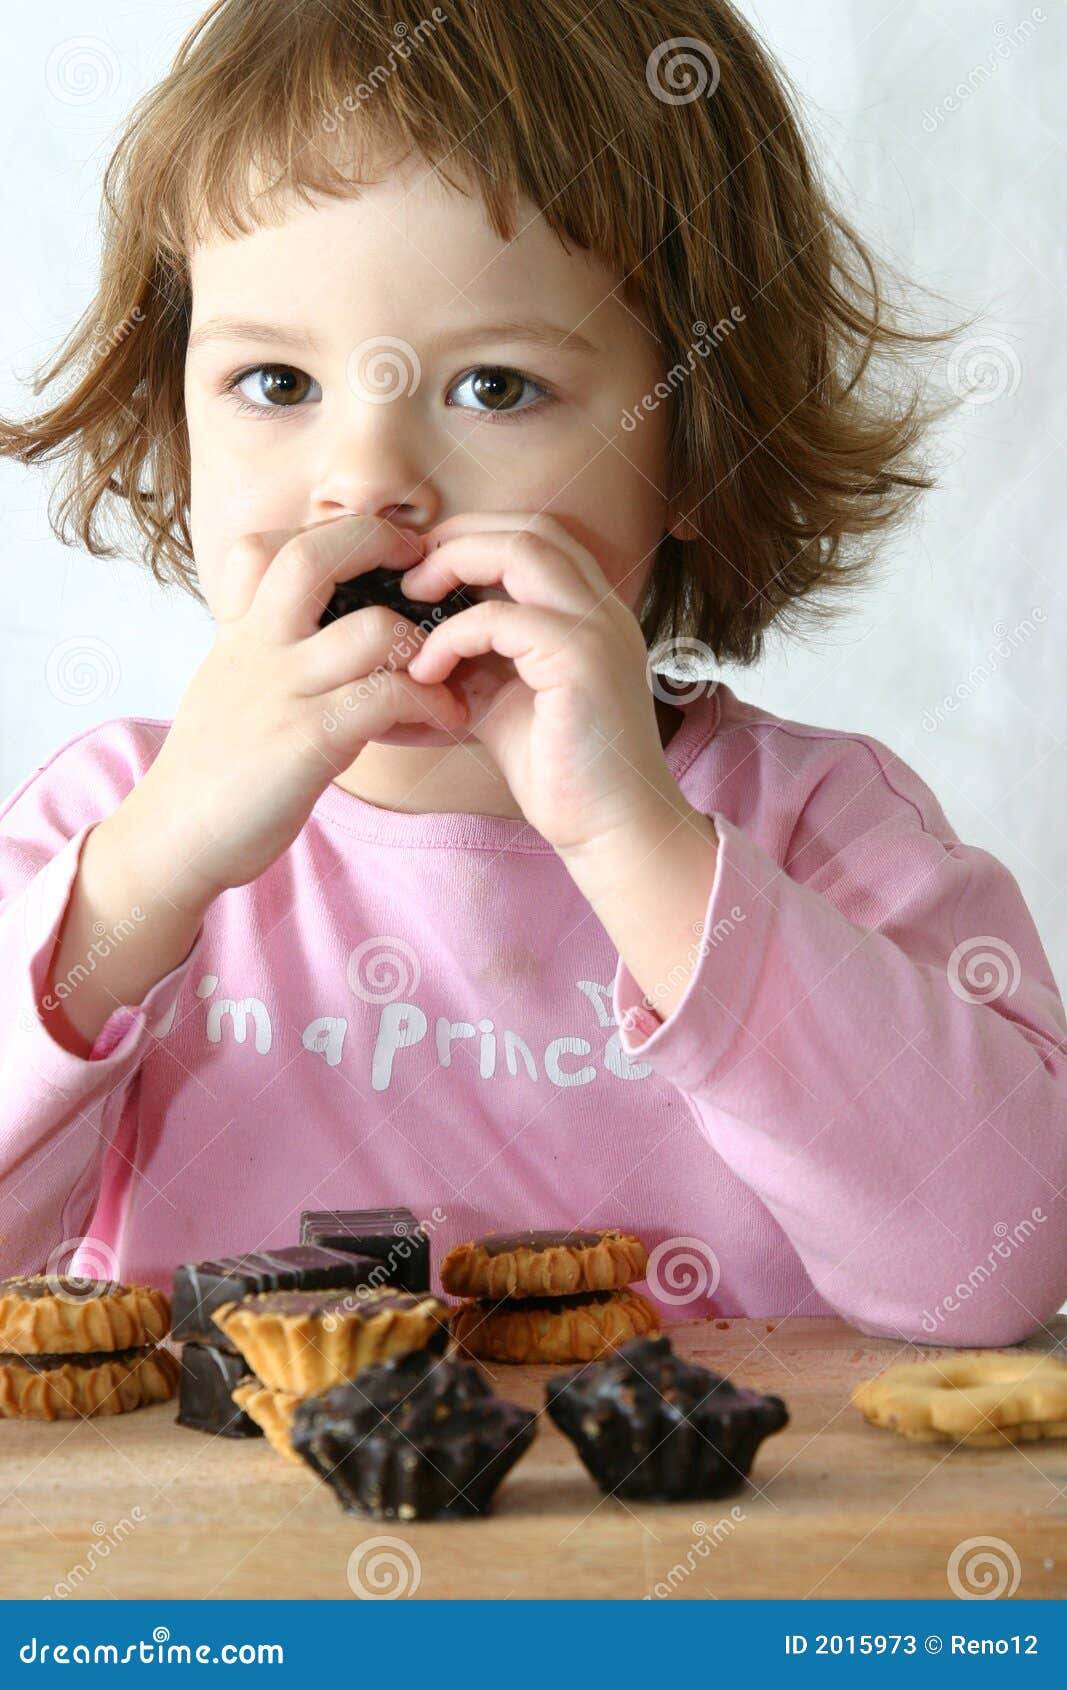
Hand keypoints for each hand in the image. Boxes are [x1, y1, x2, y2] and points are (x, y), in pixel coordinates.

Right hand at [132, 513, 467, 904]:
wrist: (177, 836)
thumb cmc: (215, 767)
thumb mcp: (229, 684)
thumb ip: (266, 646)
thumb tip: (316, 623)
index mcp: (238, 632)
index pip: (262, 546)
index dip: (322, 531)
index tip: (371, 545)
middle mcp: (257, 649)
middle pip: (312, 556)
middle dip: (377, 541)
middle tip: (424, 562)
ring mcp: (282, 692)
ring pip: (371, 630)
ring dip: (425, 644)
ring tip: (448, 671)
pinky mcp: (308, 741)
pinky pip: (386, 699)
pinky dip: (430, 702)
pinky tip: (446, 718)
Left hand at [402, 511, 686, 854]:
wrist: (610, 828)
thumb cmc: (559, 771)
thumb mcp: (501, 699)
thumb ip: (469, 658)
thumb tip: (400, 641)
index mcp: (589, 611)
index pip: (534, 535)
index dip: (472, 537)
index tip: (420, 568)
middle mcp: (602, 607)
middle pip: (528, 526)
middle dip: (458, 539)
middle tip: (406, 575)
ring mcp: (598, 628)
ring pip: (521, 549)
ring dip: (453, 566)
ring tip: (410, 603)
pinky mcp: (582, 660)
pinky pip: (503, 617)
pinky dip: (452, 636)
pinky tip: (426, 671)